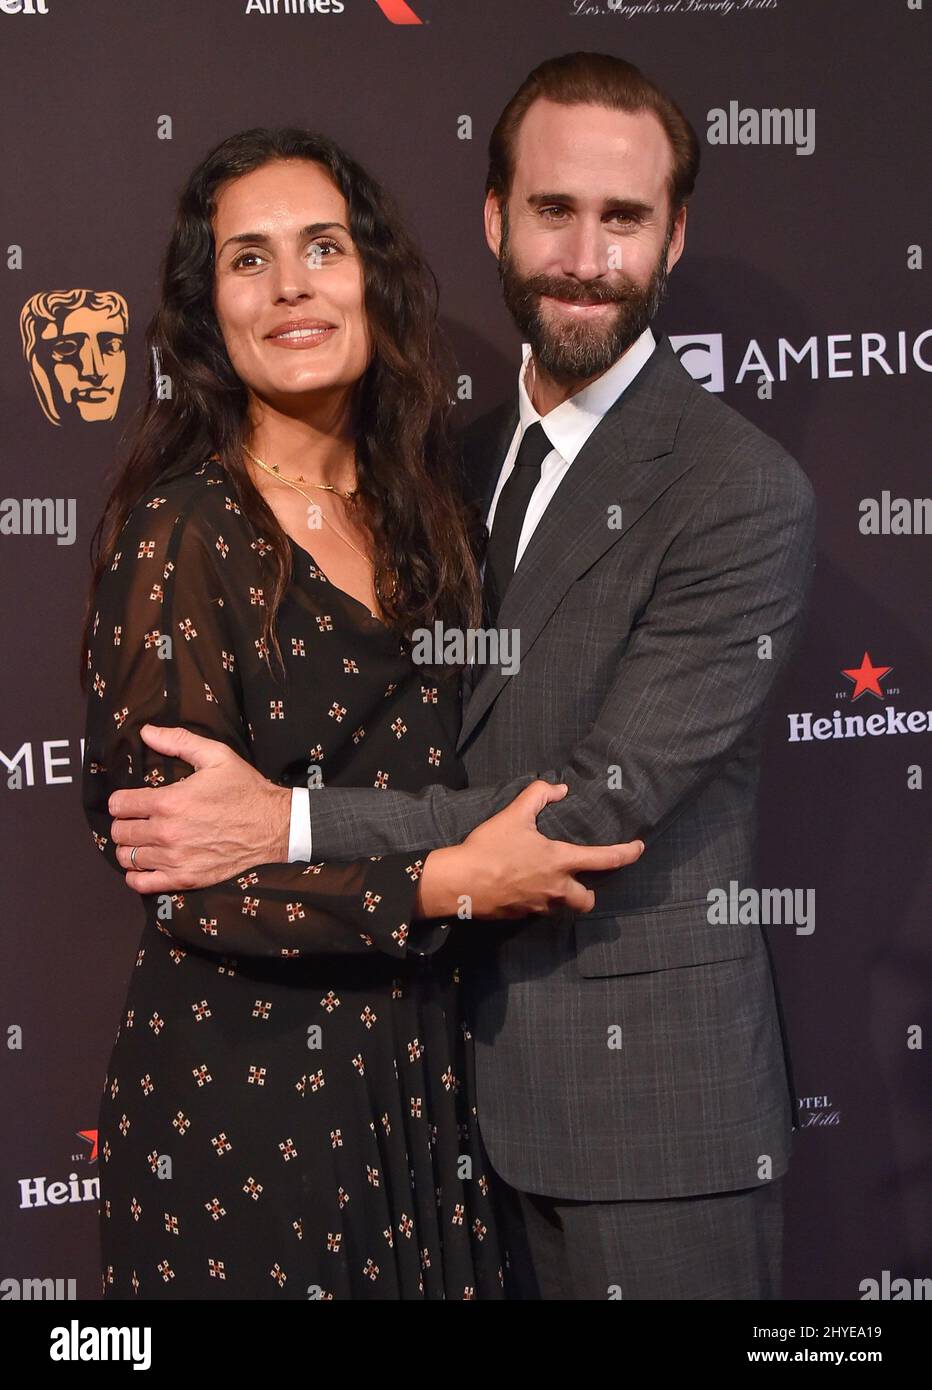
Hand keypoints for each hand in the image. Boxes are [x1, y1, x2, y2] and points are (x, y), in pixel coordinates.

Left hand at [108, 724, 291, 893]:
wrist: (274, 826)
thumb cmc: (245, 789)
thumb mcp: (216, 756)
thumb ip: (178, 741)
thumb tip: (146, 732)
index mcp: (169, 801)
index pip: (119, 804)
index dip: (121, 800)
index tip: (130, 800)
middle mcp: (167, 832)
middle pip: (120, 831)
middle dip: (124, 823)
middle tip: (137, 819)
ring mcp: (175, 859)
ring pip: (127, 857)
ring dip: (130, 847)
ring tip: (142, 840)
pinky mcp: (185, 879)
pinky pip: (142, 884)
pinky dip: (136, 875)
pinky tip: (145, 864)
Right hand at [415, 780, 644, 918]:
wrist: (459, 882)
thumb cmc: (489, 848)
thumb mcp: (514, 814)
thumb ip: (538, 795)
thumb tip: (559, 788)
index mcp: (560, 861)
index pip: (605, 860)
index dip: (627, 854)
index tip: (638, 849)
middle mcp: (556, 888)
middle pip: (588, 900)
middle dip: (589, 893)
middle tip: (581, 881)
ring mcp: (539, 906)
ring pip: (564, 908)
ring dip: (564, 898)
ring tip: (552, 883)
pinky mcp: (522, 916)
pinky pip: (540, 911)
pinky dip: (540, 901)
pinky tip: (525, 888)